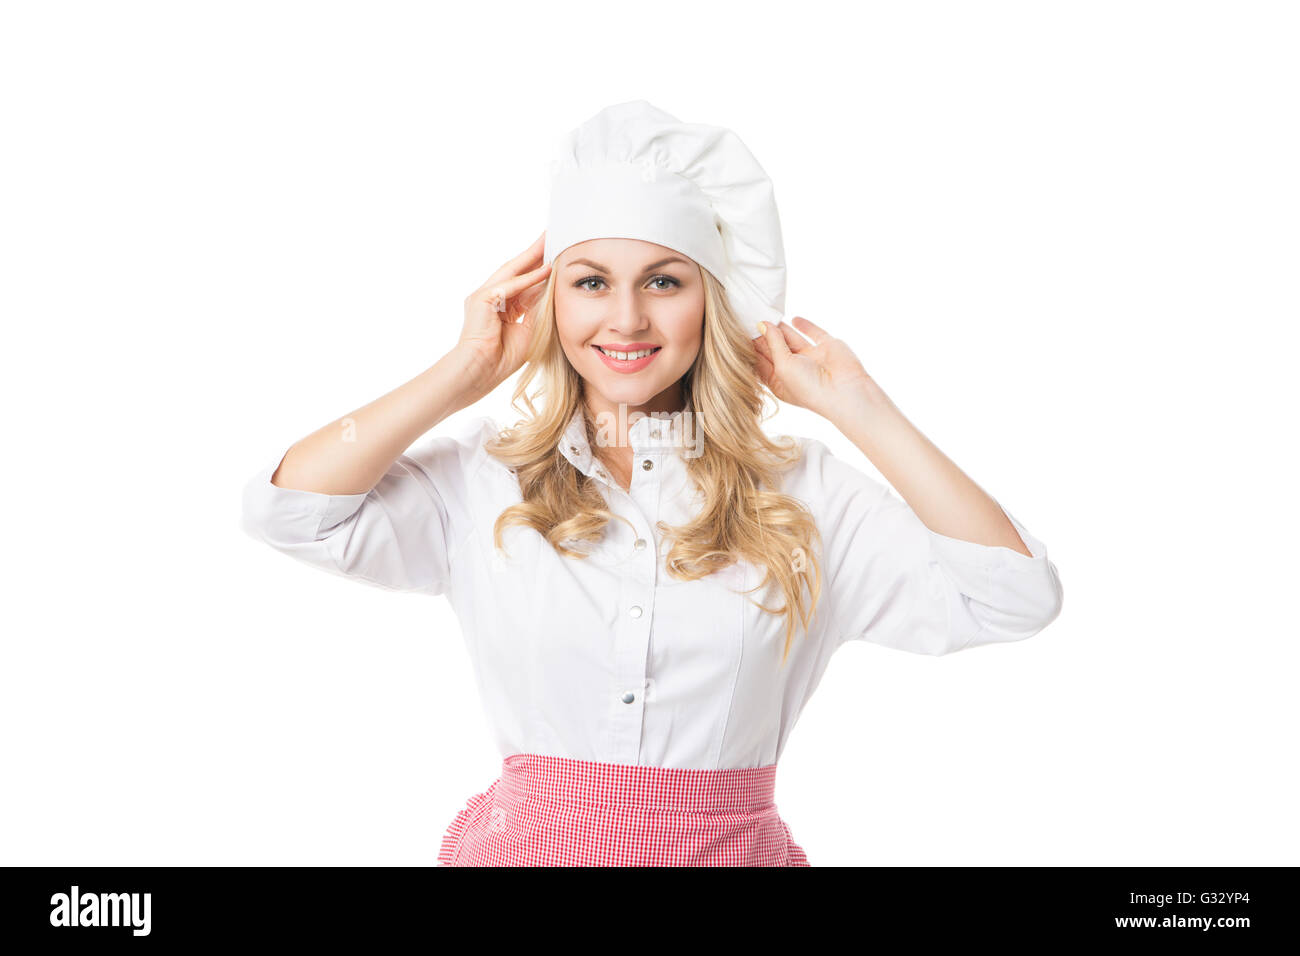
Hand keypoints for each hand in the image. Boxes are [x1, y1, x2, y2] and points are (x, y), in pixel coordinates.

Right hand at [456, 232, 551, 393]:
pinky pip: (510, 286)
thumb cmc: (500, 359)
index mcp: (501, 306)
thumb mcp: (528, 331)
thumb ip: (537, 311)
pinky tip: (546, 270)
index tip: (556, 255)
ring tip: (549, 241)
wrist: (478, 373)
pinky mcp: (481, 299)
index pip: (523, 282)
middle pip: (516, 270)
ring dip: (533, 256)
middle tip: (552, 235)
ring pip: (512, 271)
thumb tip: (553, 292)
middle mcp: (490, 297)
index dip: (539, 269)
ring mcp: (484, 296)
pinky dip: (528, 279)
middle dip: (535, 253)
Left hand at [752, 317, 876, 419]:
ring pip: (791, 339)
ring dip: (779, 327)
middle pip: (774, 348)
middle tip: (749, 315)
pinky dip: (803, 326)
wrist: (844, 391)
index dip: (750, 347)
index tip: (736, 330)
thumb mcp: (782, 366)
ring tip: (765, 311)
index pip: (760, 361)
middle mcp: (794, 370)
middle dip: (763, 335)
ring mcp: (811, 357)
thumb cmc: (809, 387)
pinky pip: (813, 333)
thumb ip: (772, 343)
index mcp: (779, 381)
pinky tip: (793, 318)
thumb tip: (762, 324)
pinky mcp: (826, 347)